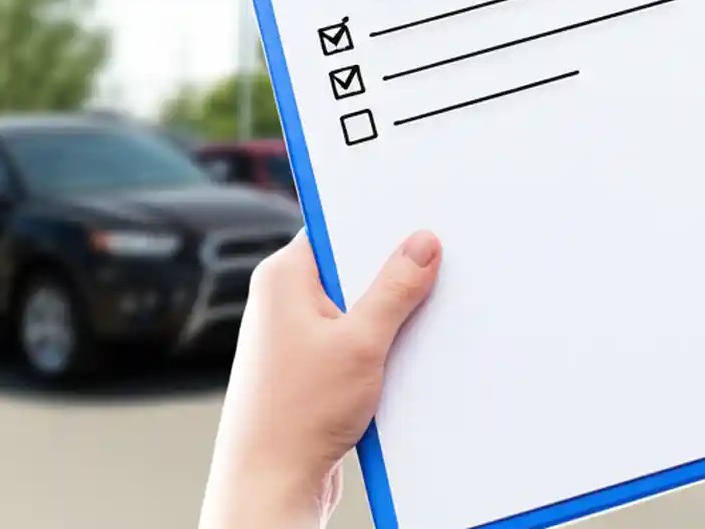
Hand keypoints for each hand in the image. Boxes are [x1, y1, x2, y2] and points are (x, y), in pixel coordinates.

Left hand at [200, 230, 440, 528]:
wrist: (271, 483)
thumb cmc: (296, 416)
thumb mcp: (360, 343)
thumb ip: (394, 289)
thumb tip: (422, 244)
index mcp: (283, 277)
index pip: (336, 226)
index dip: (379, 222)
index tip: (419, 221)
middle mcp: (284, 300)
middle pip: (352, 265)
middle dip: (392, 272)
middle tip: (433, 272)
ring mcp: (297, 334)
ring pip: (358, 305)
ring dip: (390, 314)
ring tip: (418, 323)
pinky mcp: (313, 364)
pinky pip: (356, 337)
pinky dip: (381, 342)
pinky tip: (405, 355)